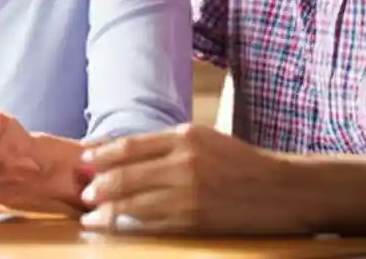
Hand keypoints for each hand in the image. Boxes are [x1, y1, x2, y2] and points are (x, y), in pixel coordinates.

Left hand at [79, 124, 304, 234]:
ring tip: (91, 217)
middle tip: (85, 192)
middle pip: (127, 174)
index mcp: (185, 136)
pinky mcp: (196, 219)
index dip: (103, 153)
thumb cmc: (239, 163)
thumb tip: (121, 150)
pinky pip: (153, 224)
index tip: (84, 159)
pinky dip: (130, 226)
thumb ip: (166, 144)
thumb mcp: (204, 140)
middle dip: (100, 184)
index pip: (131, 145)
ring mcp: (190, 192)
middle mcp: (185, 161)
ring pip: (135, 202)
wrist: (281, 190)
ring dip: (108, 211)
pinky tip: (116, 228)